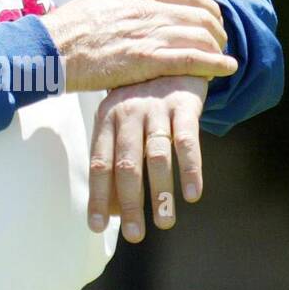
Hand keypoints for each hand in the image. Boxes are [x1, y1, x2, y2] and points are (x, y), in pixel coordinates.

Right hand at [41, 0, 236, 92]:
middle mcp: (146, 8)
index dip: (208, 9)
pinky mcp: (146, 59)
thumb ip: (127, 4)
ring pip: (201, 36)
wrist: (51, 47)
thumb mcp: (101, 2)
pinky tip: (227, 69)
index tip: (211, 21)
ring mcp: (147, 33)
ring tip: (220, 59)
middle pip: (201, 15)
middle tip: (218, 43)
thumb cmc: (70, 29)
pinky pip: (192, 59)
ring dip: (218, 48)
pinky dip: (215, 63)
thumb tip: (143, 9)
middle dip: (217, 30)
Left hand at [87, 75, 207, 242]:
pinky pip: (187, 141)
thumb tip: (111, 210)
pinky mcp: (183, 105)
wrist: (170, 54)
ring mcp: (155, 108)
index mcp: (106, 118)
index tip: (96, 225)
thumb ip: (116, 160)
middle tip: (134, 234)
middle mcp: (127, 112)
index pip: (99, 163)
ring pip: (156, 156)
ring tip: (164, 222)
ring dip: (161, 192)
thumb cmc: (141, 100)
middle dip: (129, 202)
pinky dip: (191, 169)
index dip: (97, 195)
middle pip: (125, 163)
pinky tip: (192, 195)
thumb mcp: (121, 121)